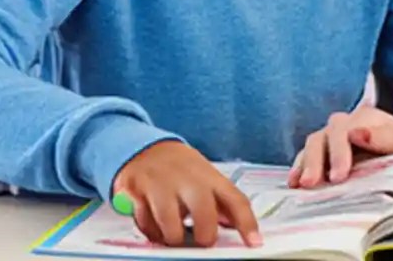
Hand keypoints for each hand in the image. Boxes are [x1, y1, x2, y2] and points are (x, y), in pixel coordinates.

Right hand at [113, 141, 261, 247]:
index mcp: (211, 177)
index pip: (236, 200)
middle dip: (205, 236)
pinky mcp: (137, 191)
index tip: (254, 242)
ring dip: (174, 238)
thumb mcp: (206, 179)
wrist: (146, 148)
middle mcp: (188, 179)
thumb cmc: (181, 169)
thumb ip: (220, 203)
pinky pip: (145, 223)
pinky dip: (151, 232)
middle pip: (204, 213)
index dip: (247, 223)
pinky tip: (156, 225)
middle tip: (202, 243)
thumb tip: (237, 230)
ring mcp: (162, 184)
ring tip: (175, 237)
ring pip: (171, 225)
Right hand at [288, 106, 392, 188]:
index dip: (339, 152)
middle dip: (318, 160)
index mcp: (367, 117)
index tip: (339, 175)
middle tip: (314, 183)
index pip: (346, 129)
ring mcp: (333, 140)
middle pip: (325, 136)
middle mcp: (346, 125)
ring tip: (302, 185)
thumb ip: (386, 137)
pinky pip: (306, 158)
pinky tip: (294, 184)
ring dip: (305, 165)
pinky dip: (300, 169)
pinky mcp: (325, 157)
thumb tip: (356, 132)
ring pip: (312, 145)